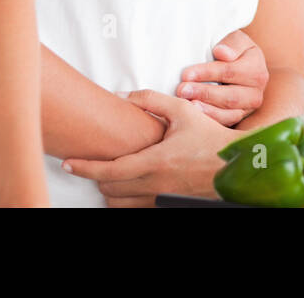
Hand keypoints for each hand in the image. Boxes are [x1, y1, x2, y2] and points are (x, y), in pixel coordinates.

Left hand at [60, 89, 239, 206]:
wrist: (236, 164)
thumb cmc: (210, 138)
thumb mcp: (183, 110)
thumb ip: (152, 100)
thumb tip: (125, 96)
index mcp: (154, 162)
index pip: (108, 171)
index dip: (83, 168)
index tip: (68, 164)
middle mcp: (154, 184)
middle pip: (109, 189)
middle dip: (96, 177)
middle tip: (91, 162)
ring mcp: (160, 198)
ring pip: (120, 204)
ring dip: (109, 191)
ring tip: (108, 176)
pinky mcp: (167, 203)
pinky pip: (136, 208)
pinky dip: (126, 200)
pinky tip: (128, 186)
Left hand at [175, 29, 268, 125]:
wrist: (237, 61)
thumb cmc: (232, 48)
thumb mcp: (234, 39)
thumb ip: (231, 43)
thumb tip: (222, 53)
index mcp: (257, 68)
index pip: (230, 72)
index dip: (207, 73)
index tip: (187, 74)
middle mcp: (257, 91)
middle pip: (230, 96)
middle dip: (204, 93)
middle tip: (182, 90)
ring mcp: (249, 107)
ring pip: (229, 112)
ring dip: (206, 109)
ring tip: (187, 104)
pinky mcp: (239, 117)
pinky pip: (226, 122)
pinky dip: (210, 119)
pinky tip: (194, 114)